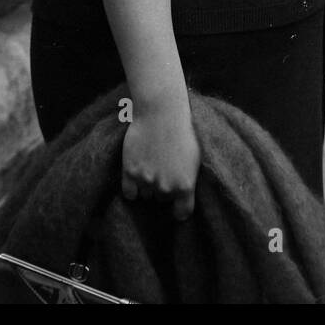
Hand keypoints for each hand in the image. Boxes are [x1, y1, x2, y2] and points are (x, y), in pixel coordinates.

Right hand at [120, 101, 200, 220]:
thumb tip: (182, 195)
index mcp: (185, 186)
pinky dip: (132, 188)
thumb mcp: (195, 157)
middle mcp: (165, 188)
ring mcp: (146, 181)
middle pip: (162, 199)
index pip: (182, 213)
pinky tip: (136, 176)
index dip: (179, 209)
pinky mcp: (130, 172)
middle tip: (164, 170)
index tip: (177, 206)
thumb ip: (189, 180)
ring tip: (152, 164)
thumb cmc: (184, 130)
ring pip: (146, 195)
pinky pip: (129, 193)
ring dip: (148, 185)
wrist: (162, 111)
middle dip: (163, 188)